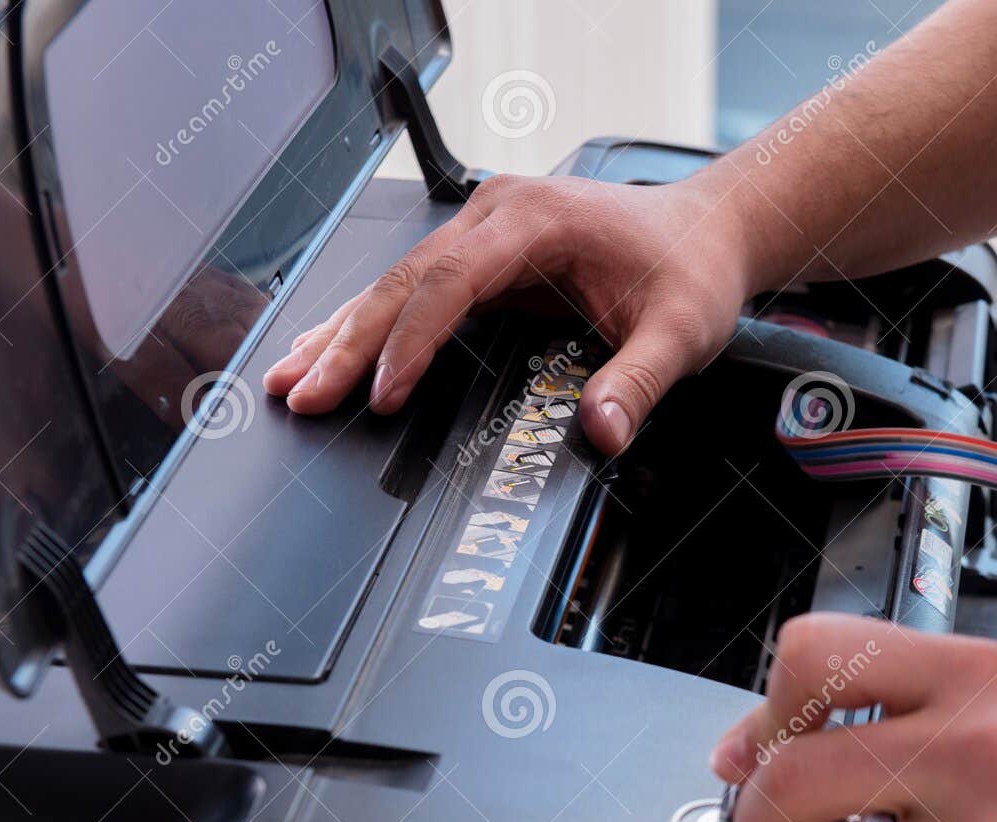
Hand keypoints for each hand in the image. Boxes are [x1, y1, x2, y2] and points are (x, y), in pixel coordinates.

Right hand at [261, 173, 755, 454]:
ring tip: (290, 377)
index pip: (451, 281)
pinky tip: (333, 350)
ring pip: (396, 282)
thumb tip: (602, 431)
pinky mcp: (484, 255)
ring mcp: (485, 231)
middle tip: (300, 391)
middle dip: (348, 342)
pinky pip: (415, 289)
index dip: (411, 341)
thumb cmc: (689, 267)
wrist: (706, 232)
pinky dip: (374, 325)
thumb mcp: (679, 332)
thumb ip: (639, 382)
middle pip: (404, 280)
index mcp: (536, 220)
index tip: (384, 393)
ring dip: (344, 333)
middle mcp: (499, 215)